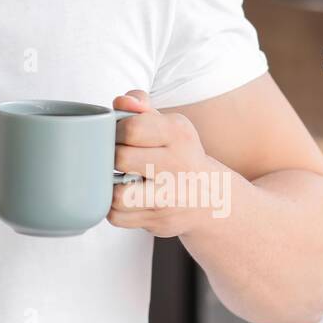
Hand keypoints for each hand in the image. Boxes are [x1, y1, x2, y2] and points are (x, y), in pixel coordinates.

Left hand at [107, 89, 232, 237]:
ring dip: (110, 186)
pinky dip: (114, 208)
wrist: (211, 197)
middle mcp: (179, 166)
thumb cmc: (177, 154)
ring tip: (117, 179)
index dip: (115, 131)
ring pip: (117, 194)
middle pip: (121, 158)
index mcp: (179, 134)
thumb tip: (121, 102)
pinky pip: (117, 216)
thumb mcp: (166, 124)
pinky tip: (125, 198)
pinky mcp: (160, 221)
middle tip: (116, 158)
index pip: (132, 128)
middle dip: (110, 157)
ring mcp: (171, 197)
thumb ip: (139, 106)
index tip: (118, 136)